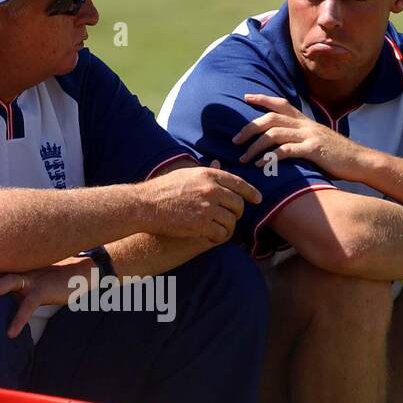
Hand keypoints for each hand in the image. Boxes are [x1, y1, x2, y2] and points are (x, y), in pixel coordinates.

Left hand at [0, 256, 92, 337]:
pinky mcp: (42, 290)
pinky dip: (19, 319)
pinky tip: (11, 333)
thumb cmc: (49, 280)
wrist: (78, 273)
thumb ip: (9, 287)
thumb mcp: (25, 281)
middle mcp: (16, 269)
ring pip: (8, 281)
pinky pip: (28, 306)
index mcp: (10, 268)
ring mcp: (30, 278)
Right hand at [140, 161, 261, 242]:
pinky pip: (221, 233)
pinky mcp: (201, 224)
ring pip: (231, 220)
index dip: (251, 192)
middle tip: (231, 218)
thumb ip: (205, 172)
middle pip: (237, 203)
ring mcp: (207, 207)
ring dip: (227, 227)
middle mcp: (211, 189)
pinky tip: (213, 237)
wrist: (145, 205)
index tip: (257, 199)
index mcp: (209, 175)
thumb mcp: (186, 173)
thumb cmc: (162, 189)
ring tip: (219, 229)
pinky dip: (219, 237)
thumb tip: (218, 165)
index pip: (238, 183)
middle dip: (237, 212)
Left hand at [233, 93, 368, 178]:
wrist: (359, 161)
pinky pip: (287, 151)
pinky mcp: (313, 150)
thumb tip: (281, 144)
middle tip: (234, 140)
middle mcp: (305, 124)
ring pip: (274, 134)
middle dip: (249, 128)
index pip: (281, 103)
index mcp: (305, 121)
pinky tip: (261, 165)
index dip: (262, 98)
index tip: (245, 97)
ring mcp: (309, 136)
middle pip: (271, 118)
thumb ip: (300, 138)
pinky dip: (270, 157)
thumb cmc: (335, 155)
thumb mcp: (316, 141)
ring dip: (255, 146)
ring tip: (243, 158)